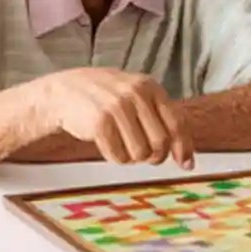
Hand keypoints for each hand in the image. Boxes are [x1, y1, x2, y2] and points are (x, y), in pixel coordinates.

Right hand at [37, 69, 194, 168]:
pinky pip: (118, 156)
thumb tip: (187, 159)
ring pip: (140, 153)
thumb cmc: (106, 98)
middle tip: (143, 154)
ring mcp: (118, 106)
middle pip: (161, 143)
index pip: (177, 122)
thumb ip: (162, 119)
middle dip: (154, 156)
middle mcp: (136, 94)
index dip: (184, 147)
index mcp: (150, 86)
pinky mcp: (100, 122)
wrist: (63, 92)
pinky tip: (108, 144)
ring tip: (122, 144)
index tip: (186, 165)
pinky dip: (115, 157)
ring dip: (132, 157)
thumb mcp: (136, 96)